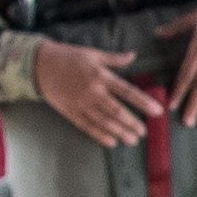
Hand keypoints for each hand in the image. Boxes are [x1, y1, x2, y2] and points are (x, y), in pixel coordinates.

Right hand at [34, 37, 165, 146]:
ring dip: (119, 132)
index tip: (157, 111)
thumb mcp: (92, 53)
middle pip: (116, 111)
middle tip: (144, 132)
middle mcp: (92, 92)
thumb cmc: (68, 57)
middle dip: (131, 123)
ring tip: (132, 140)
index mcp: (100, 76)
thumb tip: (133, 55)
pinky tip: (112, 142)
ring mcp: (81, 104)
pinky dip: (99, 135)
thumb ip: (114, 58)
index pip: (126, 91)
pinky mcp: (71, 112)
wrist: (40, 65)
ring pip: (103, 121)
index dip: (143, 102)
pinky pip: (87, 127)